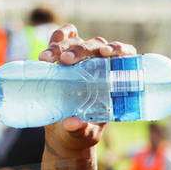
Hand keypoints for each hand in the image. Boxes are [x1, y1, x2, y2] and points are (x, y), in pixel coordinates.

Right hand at [39, 24, 137, 155]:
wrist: (64, 132)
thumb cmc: (82, 132)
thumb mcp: (83, 134)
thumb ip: (80, 128)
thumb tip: (73, 123)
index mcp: (113, 81)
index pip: (125, 56)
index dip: (119, 49)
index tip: (106, 53)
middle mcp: (99, 65)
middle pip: (97, 46)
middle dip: (81, 50)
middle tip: (65, 60)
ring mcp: (81, 60)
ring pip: (77, 42)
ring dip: (62, 46)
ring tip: (46, 58)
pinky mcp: (62, 58)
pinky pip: (63, 39)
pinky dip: (58, 35)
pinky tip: (49, 45)